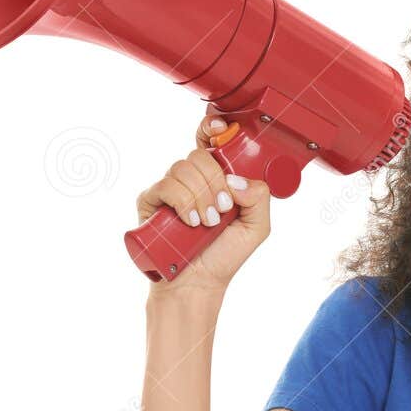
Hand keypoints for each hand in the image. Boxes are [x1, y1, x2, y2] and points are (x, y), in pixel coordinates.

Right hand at [135, 107, 271, 297]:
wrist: (198, 283)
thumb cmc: (224, 255)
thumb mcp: (257, 227)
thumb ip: (260, 198)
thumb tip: (236, 179)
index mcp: (215, 178)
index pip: (209, 140)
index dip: (212, 127)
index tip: (222, 128)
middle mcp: (191, 179)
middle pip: (200, 155)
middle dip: (216, 183)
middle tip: (222, 209)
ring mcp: (169, 188)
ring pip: (184, 168)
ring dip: (202, 197)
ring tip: (207, 223)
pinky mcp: (151, 201)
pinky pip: (167, 186)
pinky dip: (184, 202)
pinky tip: (191, 222)